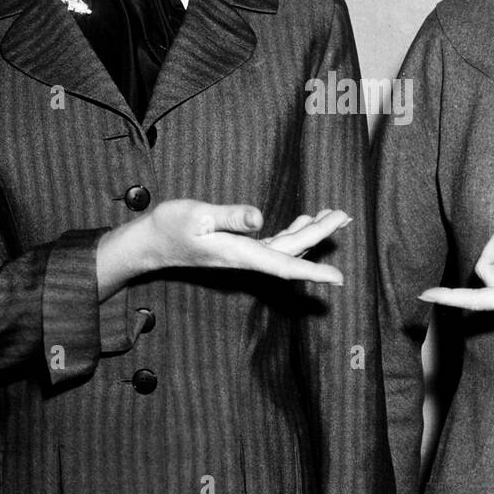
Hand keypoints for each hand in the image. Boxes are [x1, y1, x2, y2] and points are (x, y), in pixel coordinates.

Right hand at [97, 200, 349, 298]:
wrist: (150, 241)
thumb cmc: (170, 226)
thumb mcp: (198, 215)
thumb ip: (230, 217)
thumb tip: (259, 218)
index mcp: (240, 253)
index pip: (285, 264)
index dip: (314, 272)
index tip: (339, 279)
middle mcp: (247, 258)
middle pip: (292, 251)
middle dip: (320, 234)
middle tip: (344, 215)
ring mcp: (244, 254)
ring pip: (287, 247)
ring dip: (311, 232)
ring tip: (334, 215)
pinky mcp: (239, 248)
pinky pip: (275, 244)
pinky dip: (293, 232)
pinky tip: (303, 222)